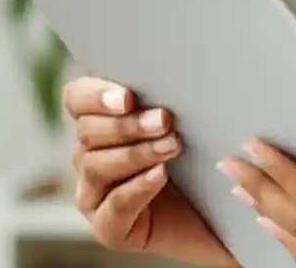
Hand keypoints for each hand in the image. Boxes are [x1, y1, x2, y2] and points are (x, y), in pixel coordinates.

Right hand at [64, 77, 233, 266]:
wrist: (218, 215)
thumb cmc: (201, 161)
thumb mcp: (190, 123)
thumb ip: (175, 99)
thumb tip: (189, 67)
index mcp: (100, 123)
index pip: (77, 99)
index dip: (95, 96)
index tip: (126, 97)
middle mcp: (89, 156)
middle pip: (88, 133)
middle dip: (128, 125)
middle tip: (165, 119)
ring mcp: (94, 194)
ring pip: (97, 166)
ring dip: (137, 153)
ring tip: (173, 145)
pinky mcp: (108, 227)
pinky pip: (113, 206)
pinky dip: (137, 188)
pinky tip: (160, 175)